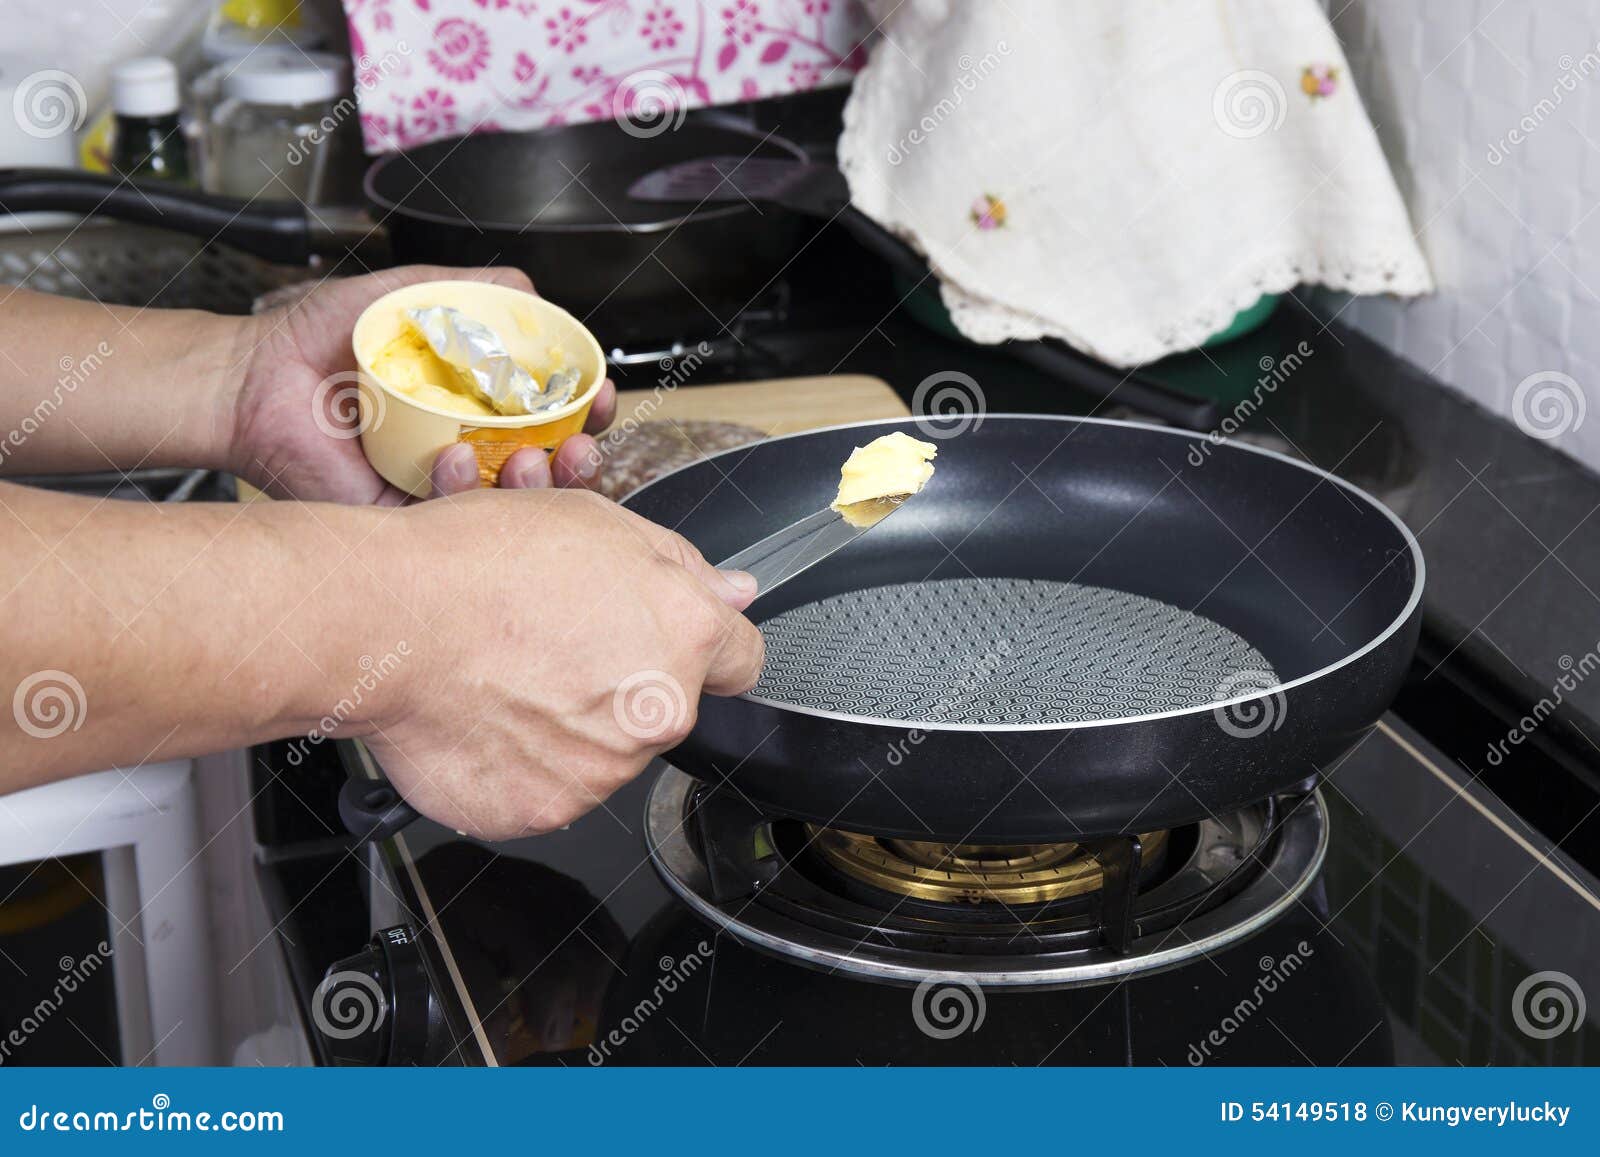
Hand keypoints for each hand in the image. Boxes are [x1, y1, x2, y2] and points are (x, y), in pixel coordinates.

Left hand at [227, 266, 616, 503]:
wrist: (257, 376)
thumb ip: (473, 289)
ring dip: (537, 488)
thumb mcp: (410, 293)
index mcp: (479, 404)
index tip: (601, 397)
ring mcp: (440, 489)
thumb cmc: (321, 336)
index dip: (589, 413)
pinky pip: (452, 525)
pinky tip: (454, 462)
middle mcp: (468, 448)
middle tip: (578, 447)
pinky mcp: (404, 520)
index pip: (554, 416)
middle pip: (550, 470)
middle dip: (580, 463)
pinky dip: (464, 495)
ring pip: (513, 509)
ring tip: (529, 460)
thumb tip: (533, 291)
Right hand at [354, 488, 763, 839]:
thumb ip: (679, 566)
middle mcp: (658, 710)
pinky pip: (547, 788)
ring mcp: (602, 769)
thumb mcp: (594, 521)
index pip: (740, 659)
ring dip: (570, 725)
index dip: (706, 647)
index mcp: (684, 634)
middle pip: (665, 706)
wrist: (385, 622)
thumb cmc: (477, 565)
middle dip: (623, 682)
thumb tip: (732, 592)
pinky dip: (522, 763)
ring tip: (506, 676)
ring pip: (605, 752)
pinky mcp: (545, 810)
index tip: (674, 644)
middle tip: (553, 645)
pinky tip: (485, 717)